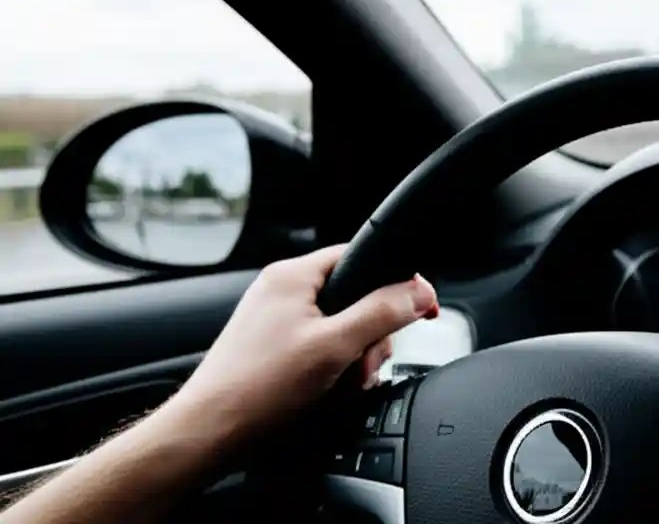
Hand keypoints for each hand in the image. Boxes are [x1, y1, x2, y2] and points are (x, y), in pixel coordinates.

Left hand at [173, 244, 439, 441]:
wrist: (209, 431)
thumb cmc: (256, 388)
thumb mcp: (334, 347)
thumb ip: (382, 313)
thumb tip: (420, 292)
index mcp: (293, 275)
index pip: (361, 256)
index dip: (396, 282)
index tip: (419, 309)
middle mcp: (283, 290)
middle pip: (356, 295)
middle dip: (372, 333)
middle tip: (365, 365)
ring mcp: (276, 319)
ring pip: (341, 324)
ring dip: (355, 355)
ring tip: (345, 383)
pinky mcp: (274, 346)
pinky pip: (322, 344)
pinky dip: (335, 365)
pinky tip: (332, 388)